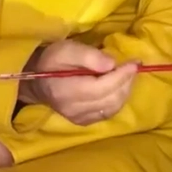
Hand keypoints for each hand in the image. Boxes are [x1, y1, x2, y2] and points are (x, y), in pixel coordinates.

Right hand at [18, 39, 137, 125]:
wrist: (36, 81)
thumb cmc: (51, 61)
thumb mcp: (66, 49)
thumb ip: (89, 56)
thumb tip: (112, 64)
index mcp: (67, 91)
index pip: (102, 88)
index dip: (122, 76)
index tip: (135, 63)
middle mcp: (74, 110)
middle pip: (111, 99)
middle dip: (127, 82)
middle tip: (133, 66)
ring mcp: (79, 118)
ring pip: (112, 108)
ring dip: (125, 91)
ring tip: (128, 75)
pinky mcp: (83, 121)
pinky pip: (107, 113)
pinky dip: (117, 100)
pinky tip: (119, 87)